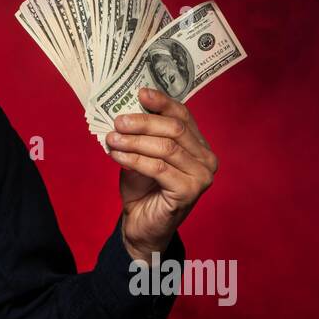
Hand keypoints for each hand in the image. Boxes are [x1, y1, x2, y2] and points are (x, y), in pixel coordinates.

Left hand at [106, 87, 218, 262]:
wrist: (141, 225)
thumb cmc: (143, 188)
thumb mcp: (140, 153)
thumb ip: (141, 134)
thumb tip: (126, 110)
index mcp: (199, 145)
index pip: (183, 116)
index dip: (162, 102)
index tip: (140, 92)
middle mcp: (206, 159)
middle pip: (175, 129)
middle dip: (143, 122)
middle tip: (118, 121)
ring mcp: (202, 177)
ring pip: (166, 148)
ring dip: (134, 141)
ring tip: (112, 138)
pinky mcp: (189, 192)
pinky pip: (158, 167)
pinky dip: (134, 159)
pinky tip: (117, 155)